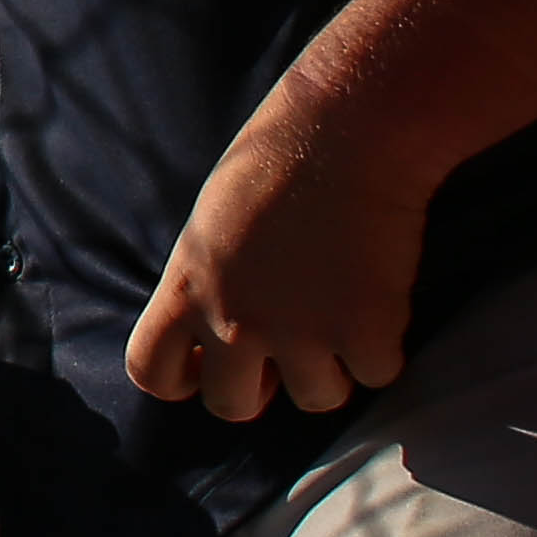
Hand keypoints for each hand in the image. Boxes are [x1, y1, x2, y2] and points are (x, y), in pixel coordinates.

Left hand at [122, 97, 441, 421]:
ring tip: (343, 304)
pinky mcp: (364, 332)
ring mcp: (300, 333)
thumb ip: (208, 284)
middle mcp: (234, 321)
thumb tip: (221, 337)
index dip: (181, 379)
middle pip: (231, 406)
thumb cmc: (278, 159)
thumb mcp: (211, 226)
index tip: (208, 367)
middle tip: (290, 351)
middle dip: (263, 388)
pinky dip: (386, 345)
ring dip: (335, 366)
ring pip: (317, 398)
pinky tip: (382, 292)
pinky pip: (378, 374)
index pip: (150, 370)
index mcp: (187, 287)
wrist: (347, 130)